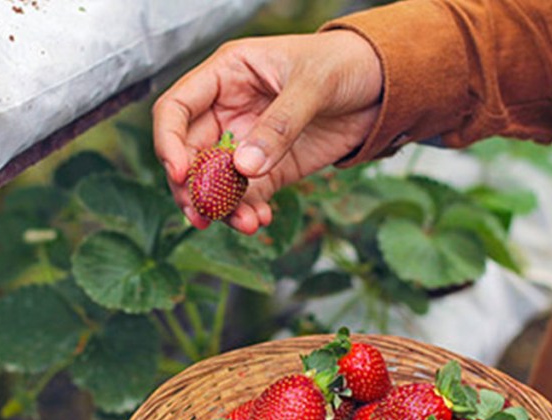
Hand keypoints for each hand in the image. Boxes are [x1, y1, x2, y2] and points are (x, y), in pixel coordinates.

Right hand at [152, 29, 382, 233]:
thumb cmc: (344, 64)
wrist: (382, 86)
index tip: (180, 173)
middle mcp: (226, 111)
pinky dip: (247, 213)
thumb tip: (243, 168)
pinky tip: (260, 220)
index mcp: (226, 76)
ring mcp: (245, 143)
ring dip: (220, 208)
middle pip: (187, 154)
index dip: (169, 141)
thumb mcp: (314, 85)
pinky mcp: (267, 170)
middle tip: (203, 215)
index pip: (176, 108)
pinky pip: (245, 197)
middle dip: (191, 188)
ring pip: (213, 183)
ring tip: (243, 224)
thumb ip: (278, 126)